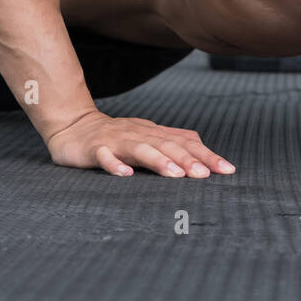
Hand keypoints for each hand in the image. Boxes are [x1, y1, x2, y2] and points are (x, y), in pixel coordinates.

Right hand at [46, 111, 235, 177]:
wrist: (73, 125)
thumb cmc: (115, 135)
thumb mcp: (146, 135)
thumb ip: (171, 140)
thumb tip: (201, 144)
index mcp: (153, 133)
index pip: (185, 142)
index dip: (206, 155)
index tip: (227, 170)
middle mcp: (138, 134)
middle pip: (167, 145)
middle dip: (188, 159)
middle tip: (206, 175)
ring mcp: (116, 141)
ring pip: (140, 149)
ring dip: (158, 161)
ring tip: (175, 174)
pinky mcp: (94, 149)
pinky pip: (104, 157)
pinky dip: (114, 165)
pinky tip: (125, 174)